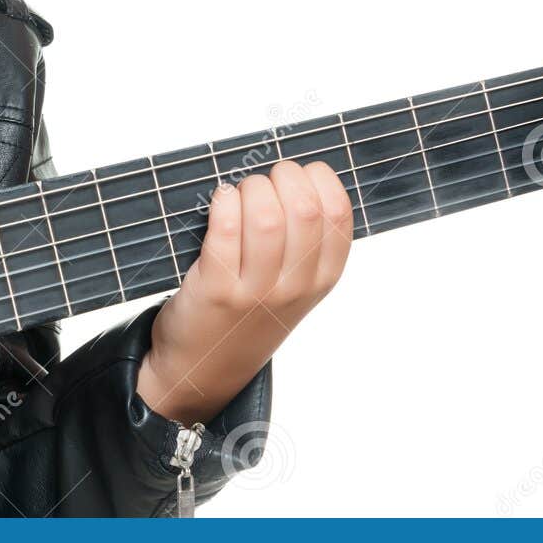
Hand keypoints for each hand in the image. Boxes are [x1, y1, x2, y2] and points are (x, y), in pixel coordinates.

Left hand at [137, 159, 352, 424]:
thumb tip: (298, 174)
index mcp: (321, 279)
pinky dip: (223, 202)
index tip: (298, 175)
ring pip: (265, 216)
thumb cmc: (249, 314)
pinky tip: (220, 201)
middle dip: (282, 176)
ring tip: (239, 194)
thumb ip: (305, 242)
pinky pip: (224, 229)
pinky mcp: (215, 289)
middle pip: (303, 209)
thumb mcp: (296, 287)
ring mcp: (254, 291)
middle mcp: (294, 287)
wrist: (204, 368)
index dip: (317, 179)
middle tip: (264, 181)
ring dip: (250, 188)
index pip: (338, 214)